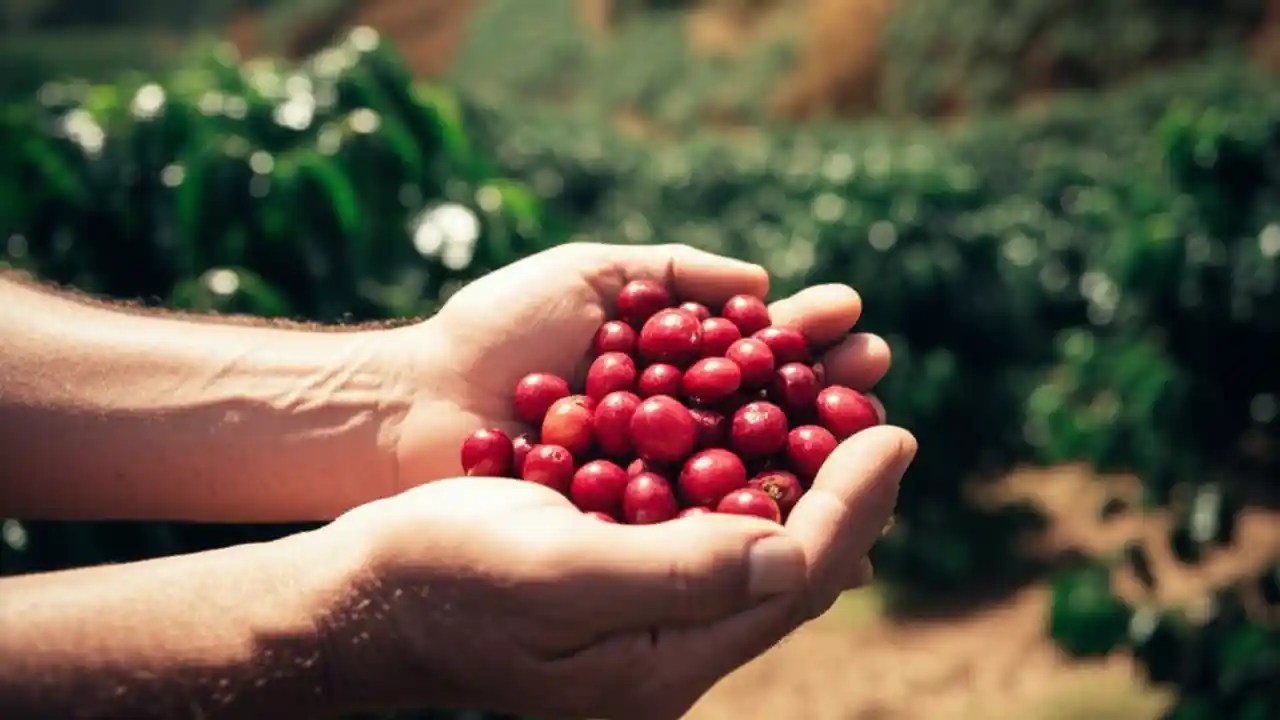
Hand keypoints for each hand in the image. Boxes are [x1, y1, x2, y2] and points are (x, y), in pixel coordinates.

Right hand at [310, 424, 915, 718]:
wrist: (362, 595)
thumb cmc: (441, 576)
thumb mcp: (555, 571)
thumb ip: (678, 572)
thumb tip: (794, 549)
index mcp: (663, 663)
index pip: (792, 579)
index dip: (851, 504)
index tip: (894, 434)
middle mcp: (669, 653)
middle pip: (791, 569)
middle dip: (847, 493)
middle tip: (887, 421)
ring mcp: (647, 624)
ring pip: (759, 550)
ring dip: (808, 482)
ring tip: (849, 423)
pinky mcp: (623, 586)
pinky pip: (713, 536)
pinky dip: (750, 483)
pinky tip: (764, 441)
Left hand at [392, 242, 894, 486]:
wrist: (415, 405)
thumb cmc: (494, 335)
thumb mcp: (586, 278)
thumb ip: (670, 273)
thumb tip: (759, 280)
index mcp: (667, 366)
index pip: (754, 350)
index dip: (803, 335)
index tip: (852, 314)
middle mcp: (674, 428)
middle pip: (767, 411)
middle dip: (824, 387)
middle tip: (875, 364)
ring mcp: (656, 485)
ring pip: (752, 474)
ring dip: (811, 454)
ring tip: (866, 431)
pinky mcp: (631, 535)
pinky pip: (708, 534)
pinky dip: (763, 526)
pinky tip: (814, 518)